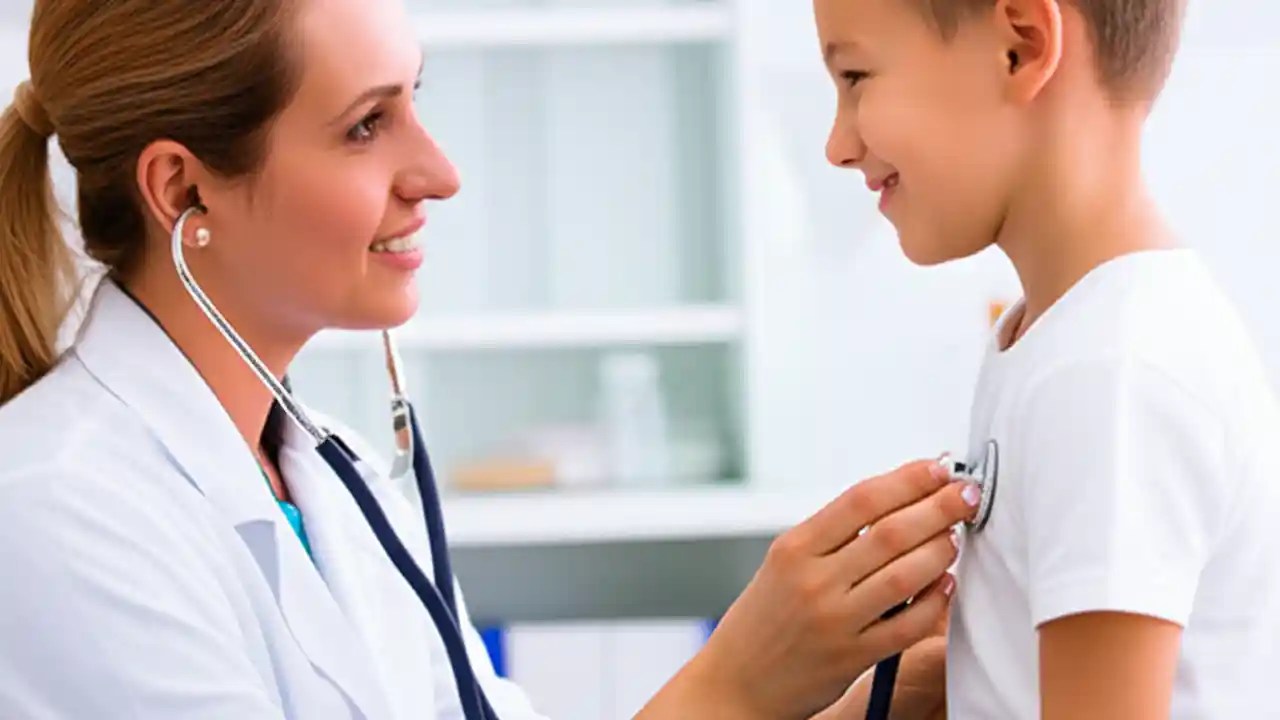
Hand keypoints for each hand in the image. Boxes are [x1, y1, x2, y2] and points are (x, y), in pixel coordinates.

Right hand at [647, 460, 975, 719]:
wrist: (736, 682)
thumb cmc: (766, 616)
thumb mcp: (784, 563)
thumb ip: (833, 535)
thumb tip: (897, 499)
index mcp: (794, 548)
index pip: (861, 500)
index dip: (907, 480)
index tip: (938, 468)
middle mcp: (813, 581)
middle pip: (890, 533)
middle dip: (939, 508)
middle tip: (967, 494)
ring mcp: (834, 620)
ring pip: (905, 577)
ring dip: (940, 551)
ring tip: (954, 537)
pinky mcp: (853, 657)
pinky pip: (907, 626)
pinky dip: (935, 602)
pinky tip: (945, 585)